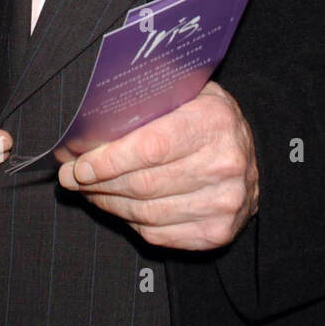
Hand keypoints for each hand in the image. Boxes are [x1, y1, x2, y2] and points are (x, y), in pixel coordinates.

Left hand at [56, 80, 258, 250]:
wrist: (252, 159)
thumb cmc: (207, 120)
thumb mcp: (186, 92)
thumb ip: (146, 99)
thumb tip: (88, 117)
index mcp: (214, 121)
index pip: (151, 147)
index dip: (108, 160)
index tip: (78, 164)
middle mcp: (224, 164)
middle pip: (143, 184)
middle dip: (98, 183)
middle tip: (72, 177)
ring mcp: (223, 203)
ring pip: (145, 212)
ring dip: (108, 203)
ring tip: (89, 189)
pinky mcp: (216, 232)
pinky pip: (156, 234)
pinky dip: (128, 221)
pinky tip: (117, 205)